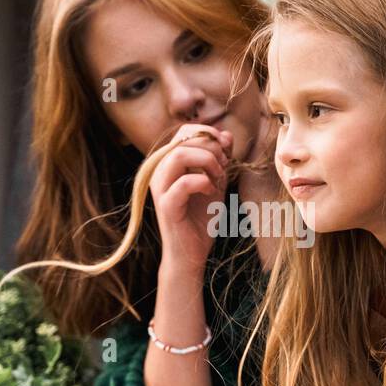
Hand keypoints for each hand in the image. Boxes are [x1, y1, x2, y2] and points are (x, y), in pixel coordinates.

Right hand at [150, 124, 233, 273]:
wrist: (192, 254)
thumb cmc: (201, 219)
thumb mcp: (216, 182)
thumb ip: (220, 158)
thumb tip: (225, 134)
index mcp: (169, 164)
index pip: (184, 132)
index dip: (208, 134)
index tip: (226, 151)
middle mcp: (159, 172)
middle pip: (183, 140)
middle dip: (212, 148)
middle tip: (225, 166)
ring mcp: (160, 188)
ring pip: (178, 155)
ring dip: (206, 161)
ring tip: (219, 176)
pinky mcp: (166, 206)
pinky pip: (184, 183)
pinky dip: (203, 182)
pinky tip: (212, 191)